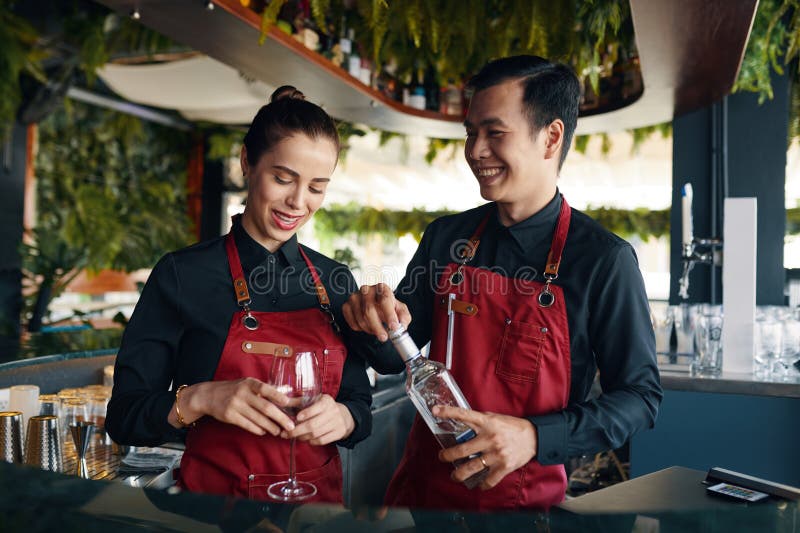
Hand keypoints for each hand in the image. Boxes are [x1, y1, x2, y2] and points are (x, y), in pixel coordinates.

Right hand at [172, 378, 295, 436]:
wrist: (208, 395)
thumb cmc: (234, 389)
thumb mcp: (247, 384)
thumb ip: (265, 389)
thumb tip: (287, 392)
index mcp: (249, 383)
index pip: (266, 388)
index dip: (278, 395)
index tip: (288, 402)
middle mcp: (243, 393)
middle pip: (265, 407)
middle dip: (280, 418)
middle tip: (291, 426)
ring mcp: (235, 405)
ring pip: (257, 419)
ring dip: (270, 427)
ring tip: (279, 432)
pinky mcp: (229, 416)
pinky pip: (247, 425)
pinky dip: (257, 429)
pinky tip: (264, 432)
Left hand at [283, 394, 354, 444]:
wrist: (344, 416)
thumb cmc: (324, 407)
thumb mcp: (315, 400)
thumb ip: (299, 401)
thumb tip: (283, 402)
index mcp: (326, 401)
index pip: (316, 408)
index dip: (306, 414)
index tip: (296, 418)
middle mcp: (333, 412)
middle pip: (313, 425)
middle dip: (297, 431)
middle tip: (286, 434)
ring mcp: (337, 423)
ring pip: (316, 434)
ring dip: (302, 437)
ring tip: (294, 436)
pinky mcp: (339, 433)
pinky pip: (321, 441)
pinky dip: (311, 441)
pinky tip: (306, 439)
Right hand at [342, 283, 411, 340]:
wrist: (375, 304)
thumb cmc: (388, 307)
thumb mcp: (400, 310)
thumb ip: (404, 317)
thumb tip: (401, 326)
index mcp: (382, 288)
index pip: (384, 300)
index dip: (389, 315)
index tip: (393, 327)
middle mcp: (366, 290)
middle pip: (369, 310)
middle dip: (377, 327)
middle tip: (384, 337)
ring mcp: (354, 297)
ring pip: (360, 318)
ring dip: (370, 329)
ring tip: (377, 331)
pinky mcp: (346, 305)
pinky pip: (352, 322)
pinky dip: (360, 329)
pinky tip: (367, 326)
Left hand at [433, 405, 537, 489]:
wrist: (534, 437)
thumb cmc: (512, 426)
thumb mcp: (495, 418)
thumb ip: (479, 421)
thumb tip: (461, 420)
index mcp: (486, 422)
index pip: (463, 415)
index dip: (448, 412)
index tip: (435, 410)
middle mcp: (489, 438)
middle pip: (462, 450)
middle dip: (447, 455)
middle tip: (442, 457)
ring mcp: (496, 454)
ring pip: (471, 467)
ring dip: (459, 474)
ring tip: (454, 476)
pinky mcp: (504, 466)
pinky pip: (489, 480)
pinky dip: (482, 485)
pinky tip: (478, 485)